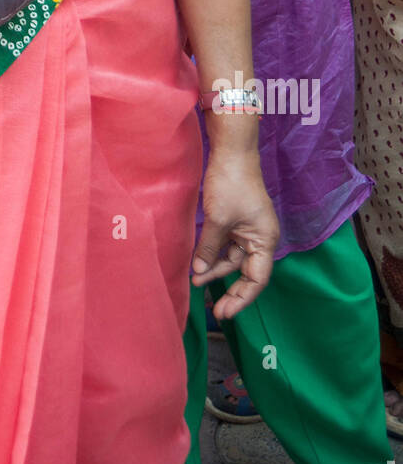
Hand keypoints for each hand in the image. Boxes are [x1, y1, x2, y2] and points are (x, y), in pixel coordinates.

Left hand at [192, 151, 278, 318]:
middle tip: (214, 309)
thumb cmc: (231, 184)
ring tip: (197, 282)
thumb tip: (199, 272)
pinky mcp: (236, 221)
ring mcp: (248, 229)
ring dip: (216, 271)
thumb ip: (209, 249)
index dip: (242, 298)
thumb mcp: (218, 220)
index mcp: (265, 240)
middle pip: (247, 272)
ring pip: (233, 259)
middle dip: (230, 289)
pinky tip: (200, 265)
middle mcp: (260, 238)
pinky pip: (226, 245)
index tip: (225, 311)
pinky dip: (214, 255)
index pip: (257, 279)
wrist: (231, 151)